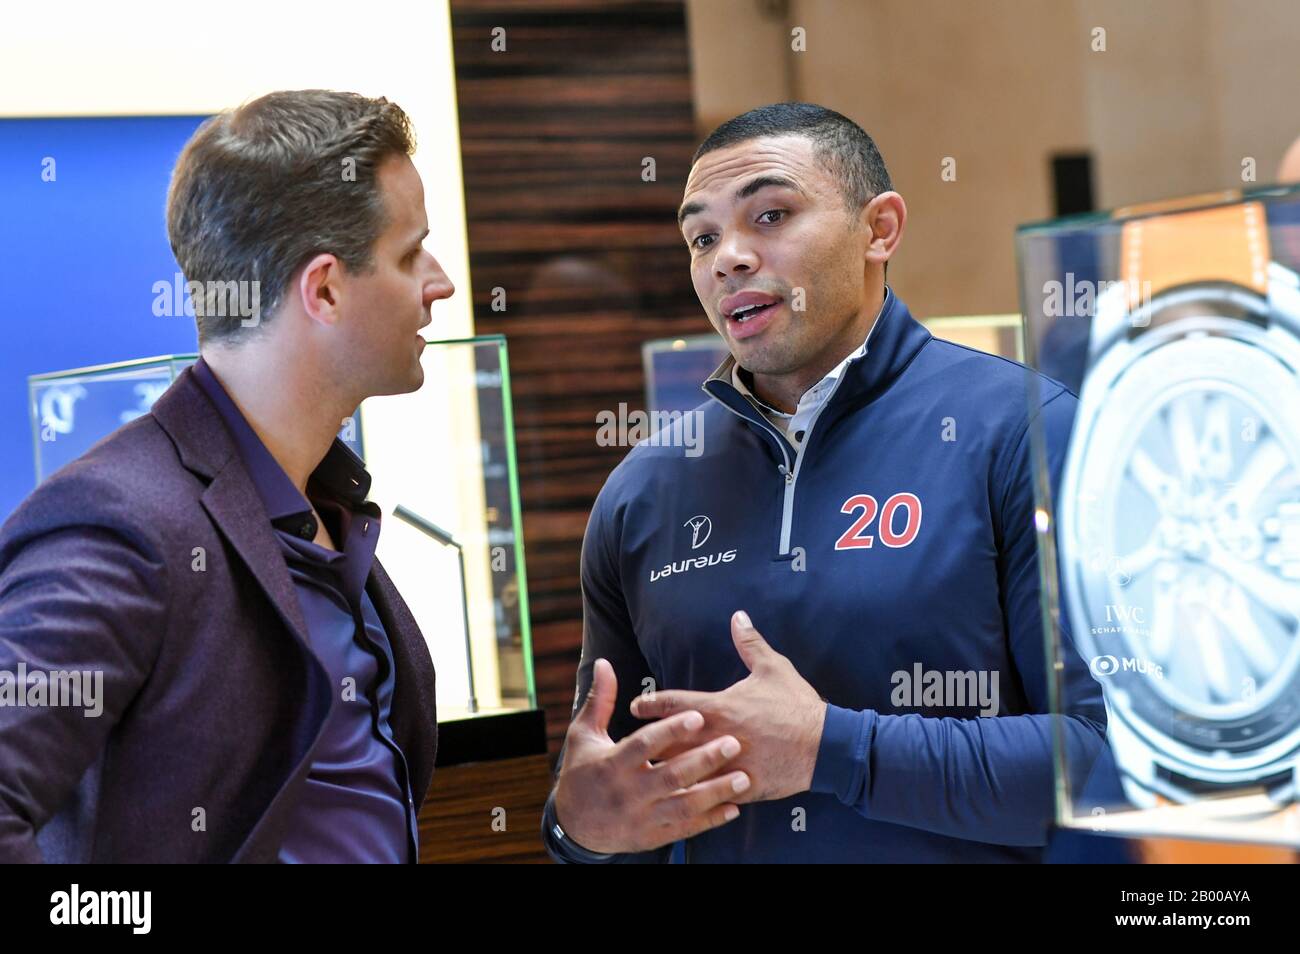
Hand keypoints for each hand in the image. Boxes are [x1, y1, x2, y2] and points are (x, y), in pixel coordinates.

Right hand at [552, 658, 749, 853]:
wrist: (572, 827)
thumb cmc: (581, 772)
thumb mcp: (583, 735)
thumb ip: (600, 700)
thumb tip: (604, 662)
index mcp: (611, 764)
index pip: (644, 745)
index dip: (671, 730)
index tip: (698, 715)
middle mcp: (627, 793)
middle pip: (670, 776)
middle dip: (704, 760)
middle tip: (734, 743)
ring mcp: (641, 818)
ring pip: (683, 806)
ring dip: (715, 792)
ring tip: (744, 778)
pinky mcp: (651, 837)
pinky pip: (685, 829)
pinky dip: (710, 820)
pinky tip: (735, 808)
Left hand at [630, 611, 826, 803]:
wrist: (826, 745)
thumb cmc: (797, 705)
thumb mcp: (774, 669)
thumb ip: (750, 644)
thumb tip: (738, 616)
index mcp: (720, 707)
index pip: (672, 704)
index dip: (649, 704)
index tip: (635, 706)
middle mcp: (717, 737)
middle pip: (668, 742)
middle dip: (650, 744)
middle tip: (633, 745)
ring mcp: (728, 765)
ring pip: (685, 773)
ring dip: (666, 773)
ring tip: (648, 775)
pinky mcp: (741, 787)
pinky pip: (710, 795)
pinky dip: (694, 796)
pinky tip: (680, 800)